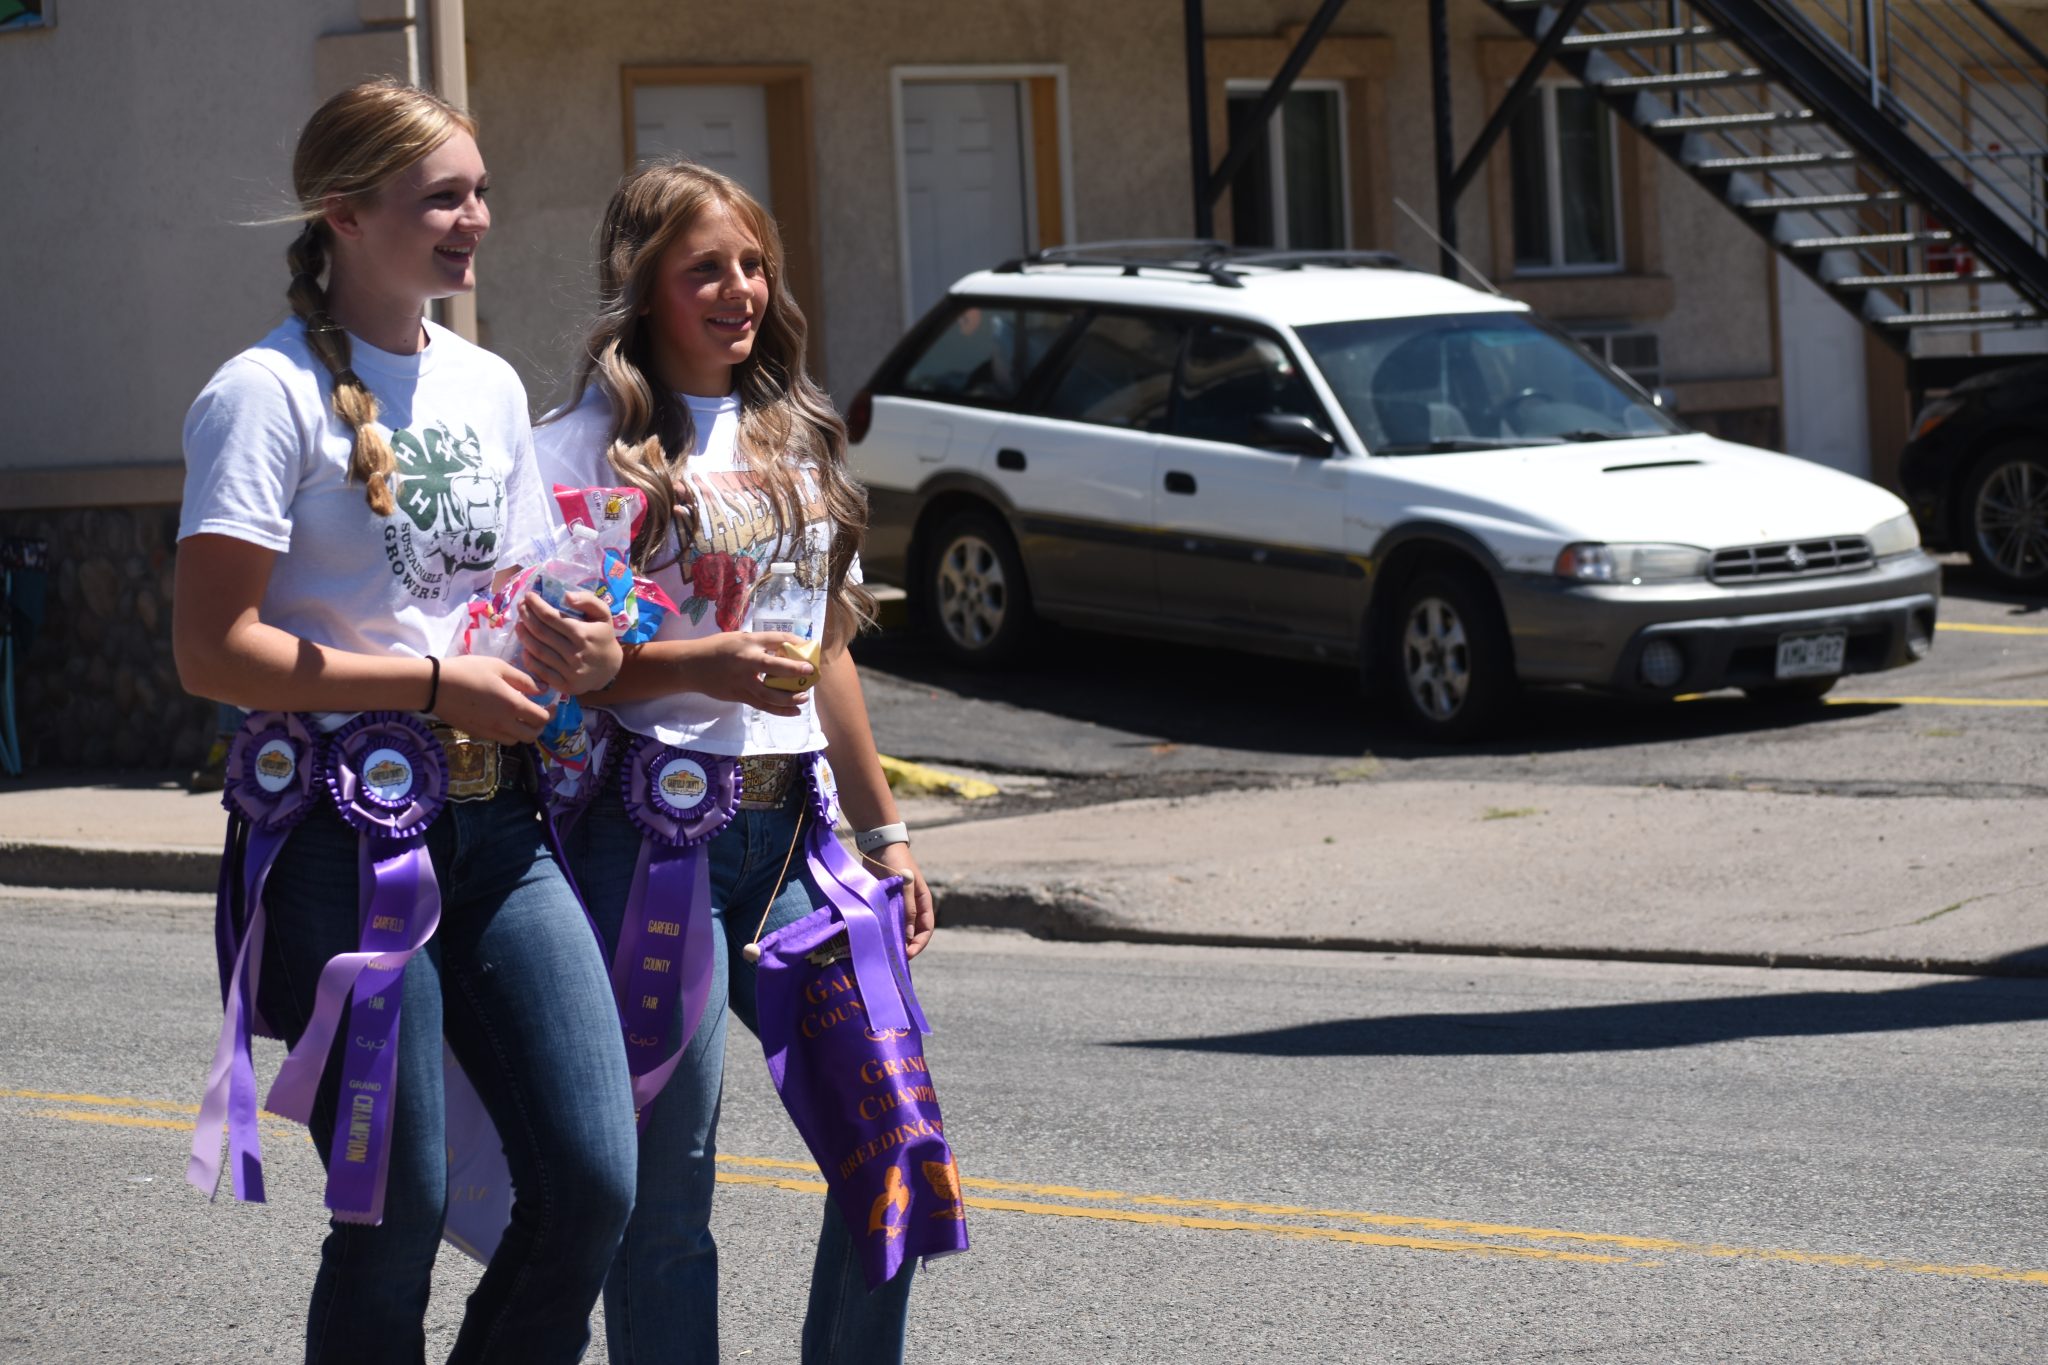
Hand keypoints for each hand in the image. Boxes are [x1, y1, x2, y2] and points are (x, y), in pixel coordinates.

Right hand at [434, 655, 553, 743]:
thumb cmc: (468, 671)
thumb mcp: (499, 667)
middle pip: (532, 735)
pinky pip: (500, 738)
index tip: (552, 704)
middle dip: (539, 726)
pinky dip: (507, 732)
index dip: (551, 713)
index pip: (541, 719)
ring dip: (523, 731)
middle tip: (538, 712)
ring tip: (520, 716)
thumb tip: (541, 690)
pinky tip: (502, 718)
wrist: (435, 686)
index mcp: (513, 706)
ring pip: (516, 740)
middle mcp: (504, 724)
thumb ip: (523, 680)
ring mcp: (489, 731)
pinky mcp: (477, 733)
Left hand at [515, 590, 621, 696]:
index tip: (528, 596)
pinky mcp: (565, 685)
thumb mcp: (603, 614)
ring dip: (524, 636)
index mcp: (584, 634)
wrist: (610, 669)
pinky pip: (540, 671)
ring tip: (519, 624)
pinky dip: (529, 659)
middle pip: (542, 633)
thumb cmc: (603, 637)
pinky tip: (524, 648)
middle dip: (527, 617)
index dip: (536, 606)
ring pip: (538, 651)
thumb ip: (588, 600)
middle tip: (520, 606)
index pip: (552, 617)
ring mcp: (569, 671)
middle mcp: (575, 653)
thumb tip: (566, 596)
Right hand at [690, 632, 815, 716]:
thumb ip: (759, 643)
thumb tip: (785, 649)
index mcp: (748, 642)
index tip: (808, 646)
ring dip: (790, 697)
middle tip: (811, 672)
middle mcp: (746, 661)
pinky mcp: (739, 695)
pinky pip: (762, 705)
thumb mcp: (738, 638)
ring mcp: (742, 681)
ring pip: (769, 693)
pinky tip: (794, 711)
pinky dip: (779, 710)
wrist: (691, 666)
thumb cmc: (717, 648)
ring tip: (804, 697)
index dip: (795, 642)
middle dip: (795, 670)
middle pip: (774, 666)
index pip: (777, 639)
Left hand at [864, 842, 934, 959]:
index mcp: (923, 902)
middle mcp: (913, 906)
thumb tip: (909, 935)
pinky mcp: (886, 902)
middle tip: (893, 957)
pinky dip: (884, 929)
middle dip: (906, 945)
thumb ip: (908, 908)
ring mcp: (899, 905)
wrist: (880, 845)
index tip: (907, 955)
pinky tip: (876, 936)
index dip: (919, 944)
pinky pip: (888, 920)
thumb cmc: (897, 861)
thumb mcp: (905, 884)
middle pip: (913, 932)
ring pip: (900, 927)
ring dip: (894, 939)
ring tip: (884, 950)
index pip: (926, 929)